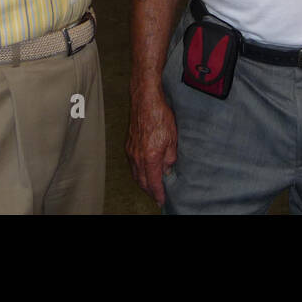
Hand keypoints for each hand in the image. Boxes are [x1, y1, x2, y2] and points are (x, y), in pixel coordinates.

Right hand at [126, 85, 177, 206]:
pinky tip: (144, 170)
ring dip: (143, 182)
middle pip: (142, 181)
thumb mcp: (172, 138)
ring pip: (136, 174)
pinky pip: (132, 164)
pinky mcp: (128, 145)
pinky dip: (138, 172)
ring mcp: (131, 151)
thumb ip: (170, 157)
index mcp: (151, 157)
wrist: (145, 101)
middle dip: (150, 191)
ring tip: (151, 186)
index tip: (161, 200)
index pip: (154, 182)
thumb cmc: (160, 117)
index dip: (158, 193)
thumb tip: (167, 169)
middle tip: (157, 196)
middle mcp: (138, 157)